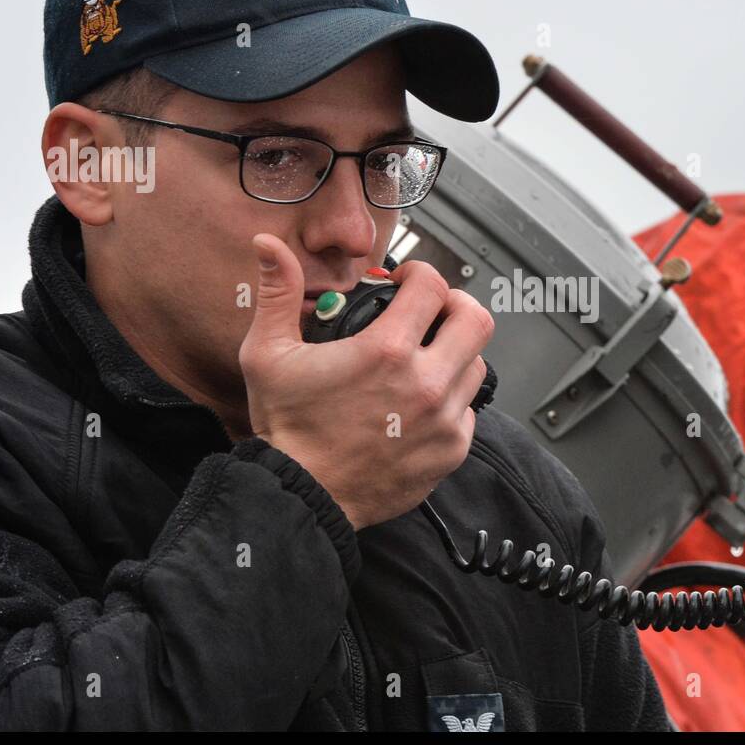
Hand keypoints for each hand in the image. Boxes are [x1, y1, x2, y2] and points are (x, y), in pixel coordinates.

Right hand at [239, 234, 492, 529]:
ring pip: (476, 363)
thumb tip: (269, 247)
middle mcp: (424, 383)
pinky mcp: (452, 450)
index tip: (404, 282)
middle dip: (454, 306)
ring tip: (422, 358)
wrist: (302, 497)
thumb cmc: (286, 430)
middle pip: (476, 319)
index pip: (433, 285)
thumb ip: (278, 294)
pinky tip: (419, 401)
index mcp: (385, 351)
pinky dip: (451, 398)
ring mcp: (444, 419)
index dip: (418, 274)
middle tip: (430, 313)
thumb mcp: (268, 355)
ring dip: (455, 352)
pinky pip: (469, 409)